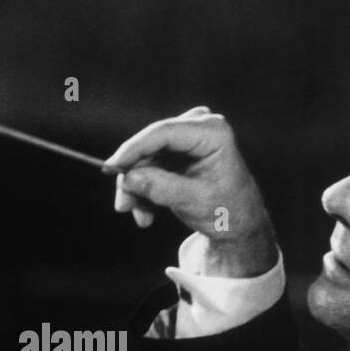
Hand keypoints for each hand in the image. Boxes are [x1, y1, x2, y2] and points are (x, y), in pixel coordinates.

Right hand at [103, 107, 277, 276]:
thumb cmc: (227, 211)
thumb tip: (130, 177)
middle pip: (150, 145)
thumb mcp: (195, 202)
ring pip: (145, 157)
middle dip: (134, 176)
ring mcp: (187, 137)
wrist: (238, 224)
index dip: (134, 149)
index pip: (163, 133)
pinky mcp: (177, 150)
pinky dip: (144, 189)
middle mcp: (199, 127)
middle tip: (124, 206)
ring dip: (137, 188)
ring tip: (140, 216)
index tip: (111, 167)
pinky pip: (148, 165)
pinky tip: (146, 212)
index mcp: (213, 132)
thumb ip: (162, 188)